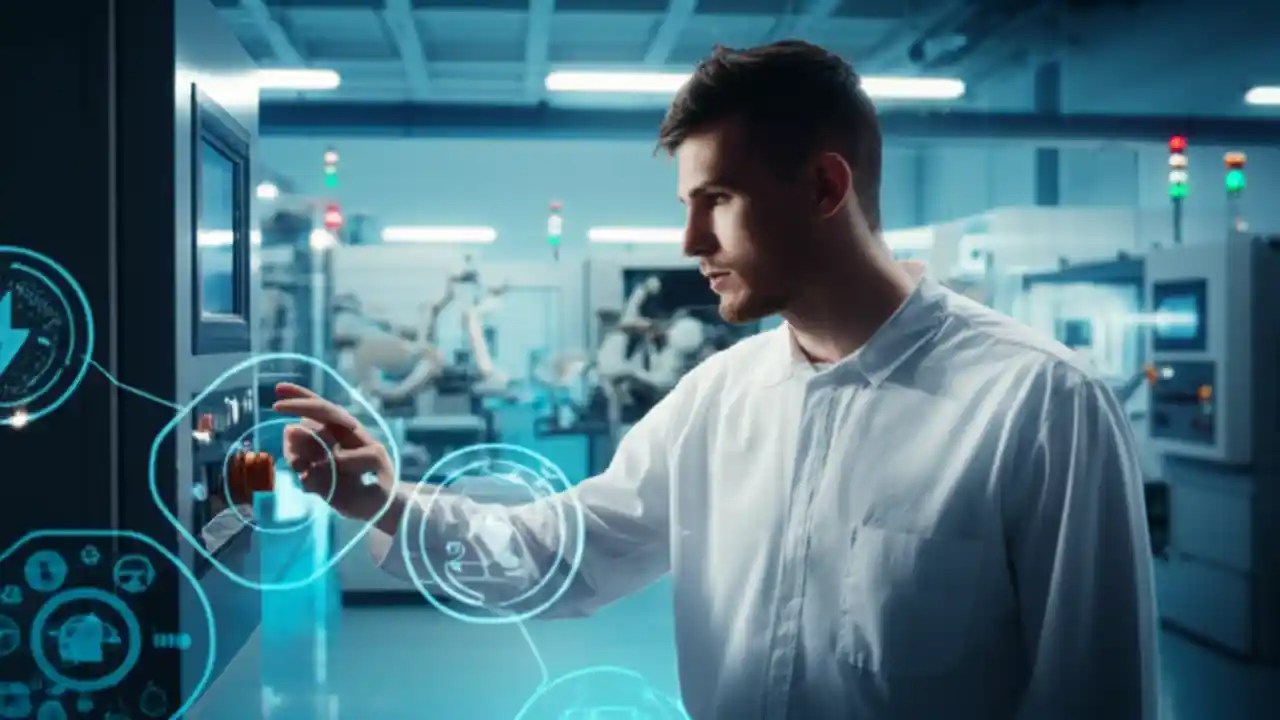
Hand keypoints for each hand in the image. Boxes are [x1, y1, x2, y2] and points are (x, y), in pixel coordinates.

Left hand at [272, 383, 395, 523]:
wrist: (382, 510)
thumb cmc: (348, 491)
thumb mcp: (314, 476)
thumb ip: (299, 458)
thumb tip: (289, 429)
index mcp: (338, 434)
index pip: (319, 410)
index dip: (299, 396)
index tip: (277, 388)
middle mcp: (352, 433)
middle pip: (324, 411)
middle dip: (299, 405)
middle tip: (276, 407)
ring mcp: (366, 441)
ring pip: (326, 436)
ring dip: (311, 458)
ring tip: (313, 480)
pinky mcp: (377, 455)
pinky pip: (342, 459)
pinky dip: (331, 471)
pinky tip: (334, 486)